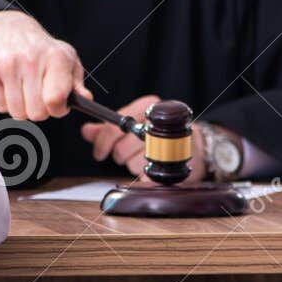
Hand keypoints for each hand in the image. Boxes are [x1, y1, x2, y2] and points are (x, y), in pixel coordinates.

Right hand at [0, 10, 86, 120]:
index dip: (58, 109)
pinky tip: (11, 88)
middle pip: (36, 112)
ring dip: (23, 109)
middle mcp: (31, 60)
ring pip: (17, 113)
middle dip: (41, 111)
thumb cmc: (43, 51)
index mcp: (56, 58)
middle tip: (40, 98)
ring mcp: (8, 66)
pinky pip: (0, 107)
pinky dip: (6, 103)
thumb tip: (86, 99)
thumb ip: (77, 83)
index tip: (58, 103)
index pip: (55, 99)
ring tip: (26, 92)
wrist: (8, 30)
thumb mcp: (67, 60)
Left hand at [80, 94, 207, 184]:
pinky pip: (146, 174)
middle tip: (127, 154)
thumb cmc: (159, 133)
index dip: (102, 142)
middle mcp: (157, 122)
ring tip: (144, 157)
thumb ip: (108, 129)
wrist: (195, 144)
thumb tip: (86, 131)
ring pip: (132, 163)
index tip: (98, 153)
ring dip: (133, 165)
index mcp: (147, 106)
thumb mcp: (133, 123)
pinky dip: (145, 174)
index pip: (114, 126)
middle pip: (121, 148)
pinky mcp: (173, 162)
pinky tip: (150, 167)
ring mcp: (166, 142)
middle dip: (120, 155)